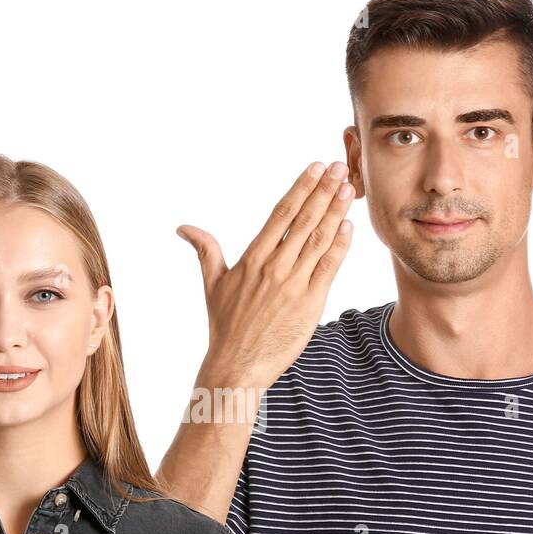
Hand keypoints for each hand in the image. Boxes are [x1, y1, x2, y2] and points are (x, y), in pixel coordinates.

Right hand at [177, 160, 353, 389]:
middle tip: (340, 168)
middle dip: (324, 191)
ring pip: (319, 240)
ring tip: (348, 190)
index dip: (301, 188)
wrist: (237, 365)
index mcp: (252, 259)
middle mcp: (274, 267)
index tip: (315, 169)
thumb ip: (205, 250)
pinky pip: (328, 268)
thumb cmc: (225, 327)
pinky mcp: (309, 303)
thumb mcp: (212, 284)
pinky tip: (349, 227)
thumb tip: (183, 228)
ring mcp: (293, 284)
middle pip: (304, 220)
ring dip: (335, 212)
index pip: (281, 214)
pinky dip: (340, 246)